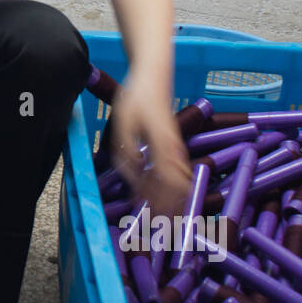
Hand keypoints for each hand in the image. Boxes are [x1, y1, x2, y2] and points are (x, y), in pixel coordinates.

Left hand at [110, 73, 191, 218]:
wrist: (154, 75)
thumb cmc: (136, 96)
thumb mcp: (123, 122)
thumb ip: (126, 150)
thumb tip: (132, 176)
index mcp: (162, 144)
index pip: (166, 181)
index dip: (162, 201)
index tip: (154, 218)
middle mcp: (173, 148)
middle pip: (176, 186)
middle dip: (170, 207)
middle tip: (162, 228)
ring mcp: (175, 146)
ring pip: (178, 180)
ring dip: (172, 200)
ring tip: (166, 218)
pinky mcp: (173, 144)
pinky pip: (176, 171)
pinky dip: (172, 187)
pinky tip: (164, 195)